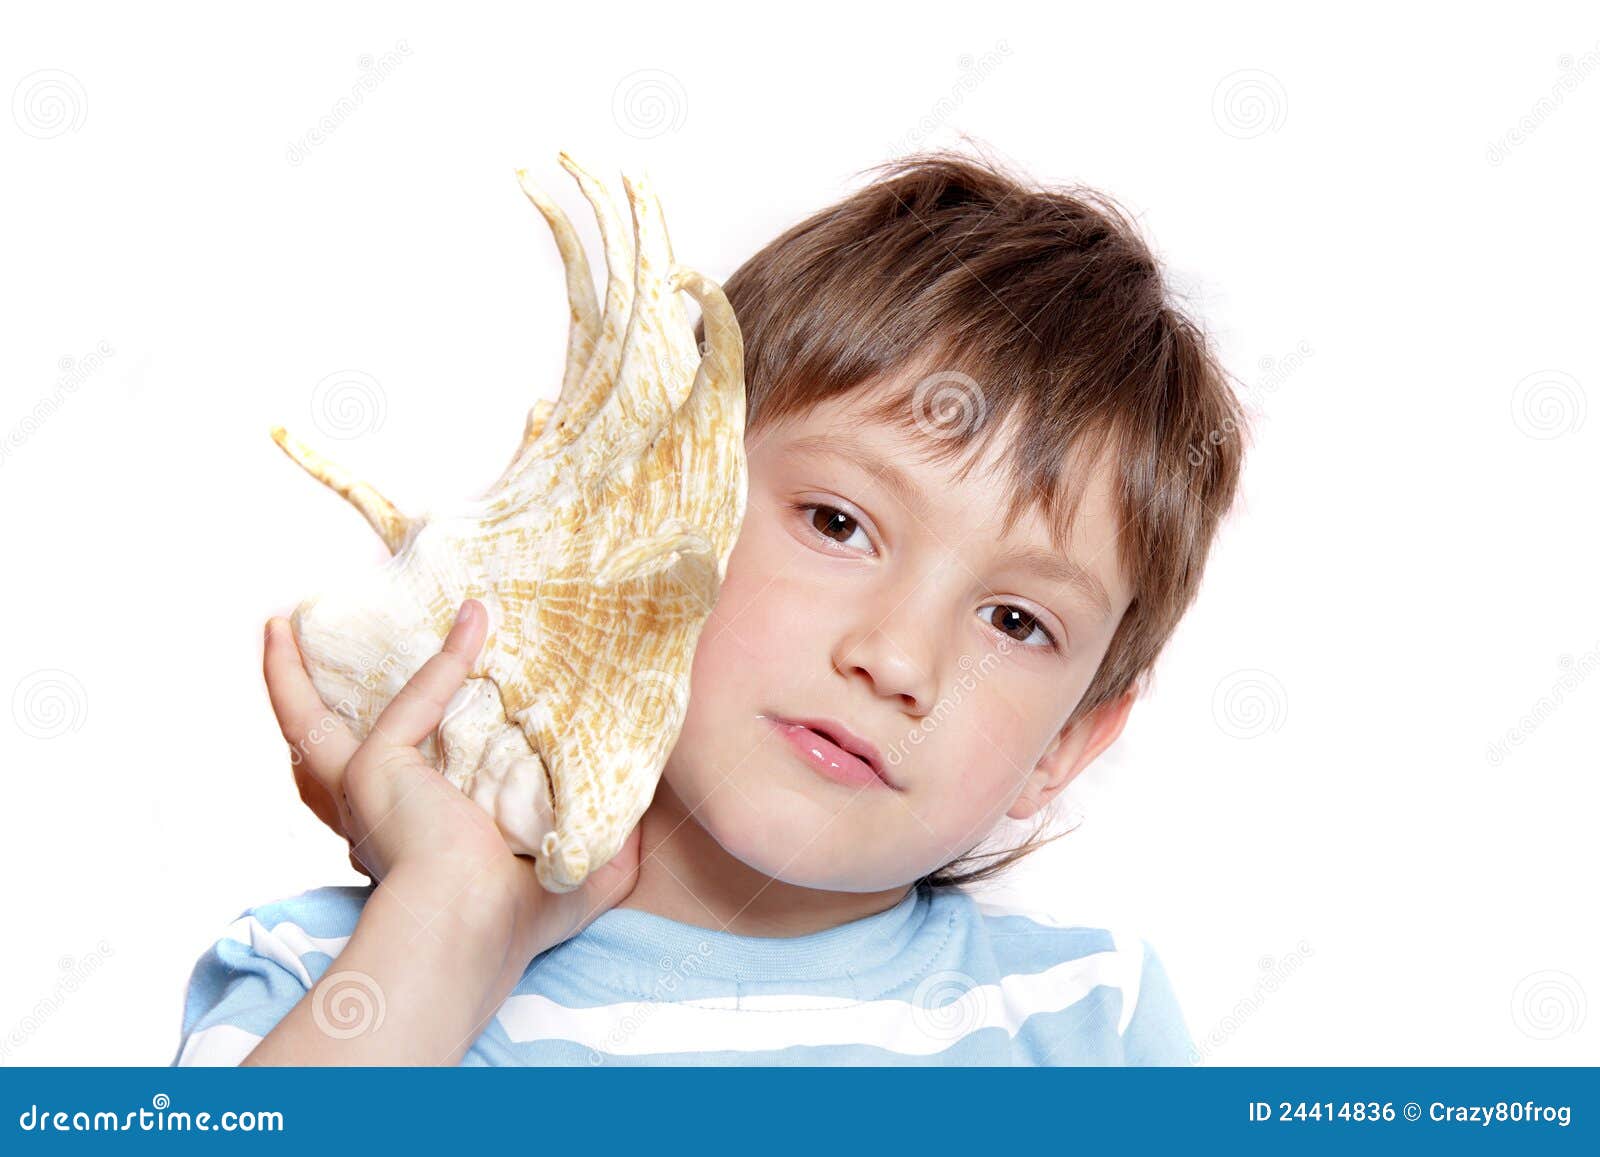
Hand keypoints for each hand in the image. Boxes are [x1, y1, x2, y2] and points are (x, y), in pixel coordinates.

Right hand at [262, 598, 641, 962]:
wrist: (470, 925)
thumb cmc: (515, 919)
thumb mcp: (579, 880)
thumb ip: (608, 841)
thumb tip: (646, 809)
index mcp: (409, 839)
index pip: (388, 786)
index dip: (392, 748)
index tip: (417, 719)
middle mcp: (374, 816)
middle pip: (315, 751)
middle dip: (295, 700)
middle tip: (289, 651)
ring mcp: (367, 792)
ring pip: (307, 724)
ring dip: (288, 674)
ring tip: (279, 625)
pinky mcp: (376, 768)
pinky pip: (413, 699)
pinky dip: (445, 657)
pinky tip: (474, 618)